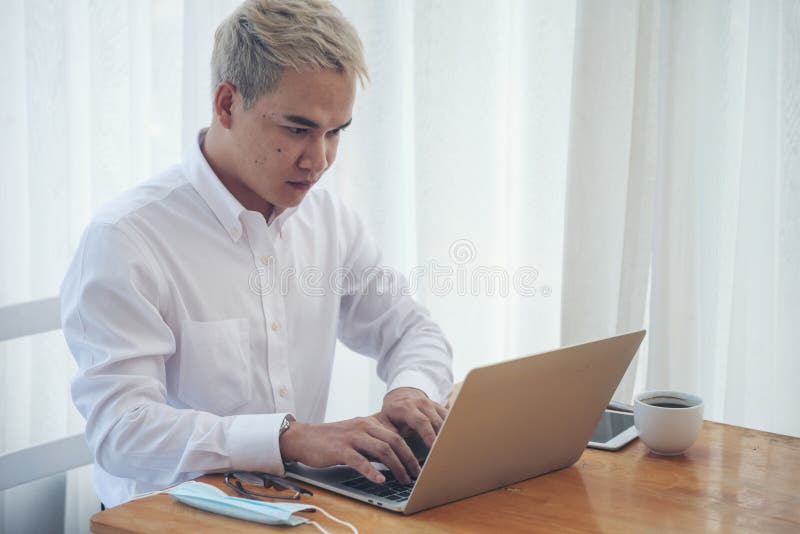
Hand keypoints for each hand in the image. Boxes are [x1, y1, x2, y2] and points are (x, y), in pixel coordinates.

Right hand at [279, 416, 419, 484]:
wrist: (304, 438)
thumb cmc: (331, 440)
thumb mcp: (355, 437)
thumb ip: (373, 444)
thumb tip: (393, 458)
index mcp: (368, 423)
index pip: (396, 435)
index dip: (410, 450)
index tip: (419, 463)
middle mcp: (363, 427)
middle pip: (394, 441)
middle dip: (408, 459)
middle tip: (417, 473)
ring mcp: (352, 437)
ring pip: (381, 449)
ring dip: (396, 466)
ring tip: (403, 479)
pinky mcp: (340, 450)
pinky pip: (360, 461)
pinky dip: (372, 471)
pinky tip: (380, 480)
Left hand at [379, 387, 448, 448]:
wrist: (401, 393)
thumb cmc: (392, 410)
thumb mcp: (384, 420)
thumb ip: (389, 432)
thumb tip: (394, 447)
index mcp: (406, 408)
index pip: (421, 421)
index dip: (429, 435)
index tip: (434, 448)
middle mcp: (421, 404)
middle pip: (435, 421)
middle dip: (441, 438)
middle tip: (444, 453)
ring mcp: (432, 404)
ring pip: (444, 419)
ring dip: (448, 434)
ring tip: (450, 449)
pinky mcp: (439, 406)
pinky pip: (448, 416)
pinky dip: (451, 428)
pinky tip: (454, 440)